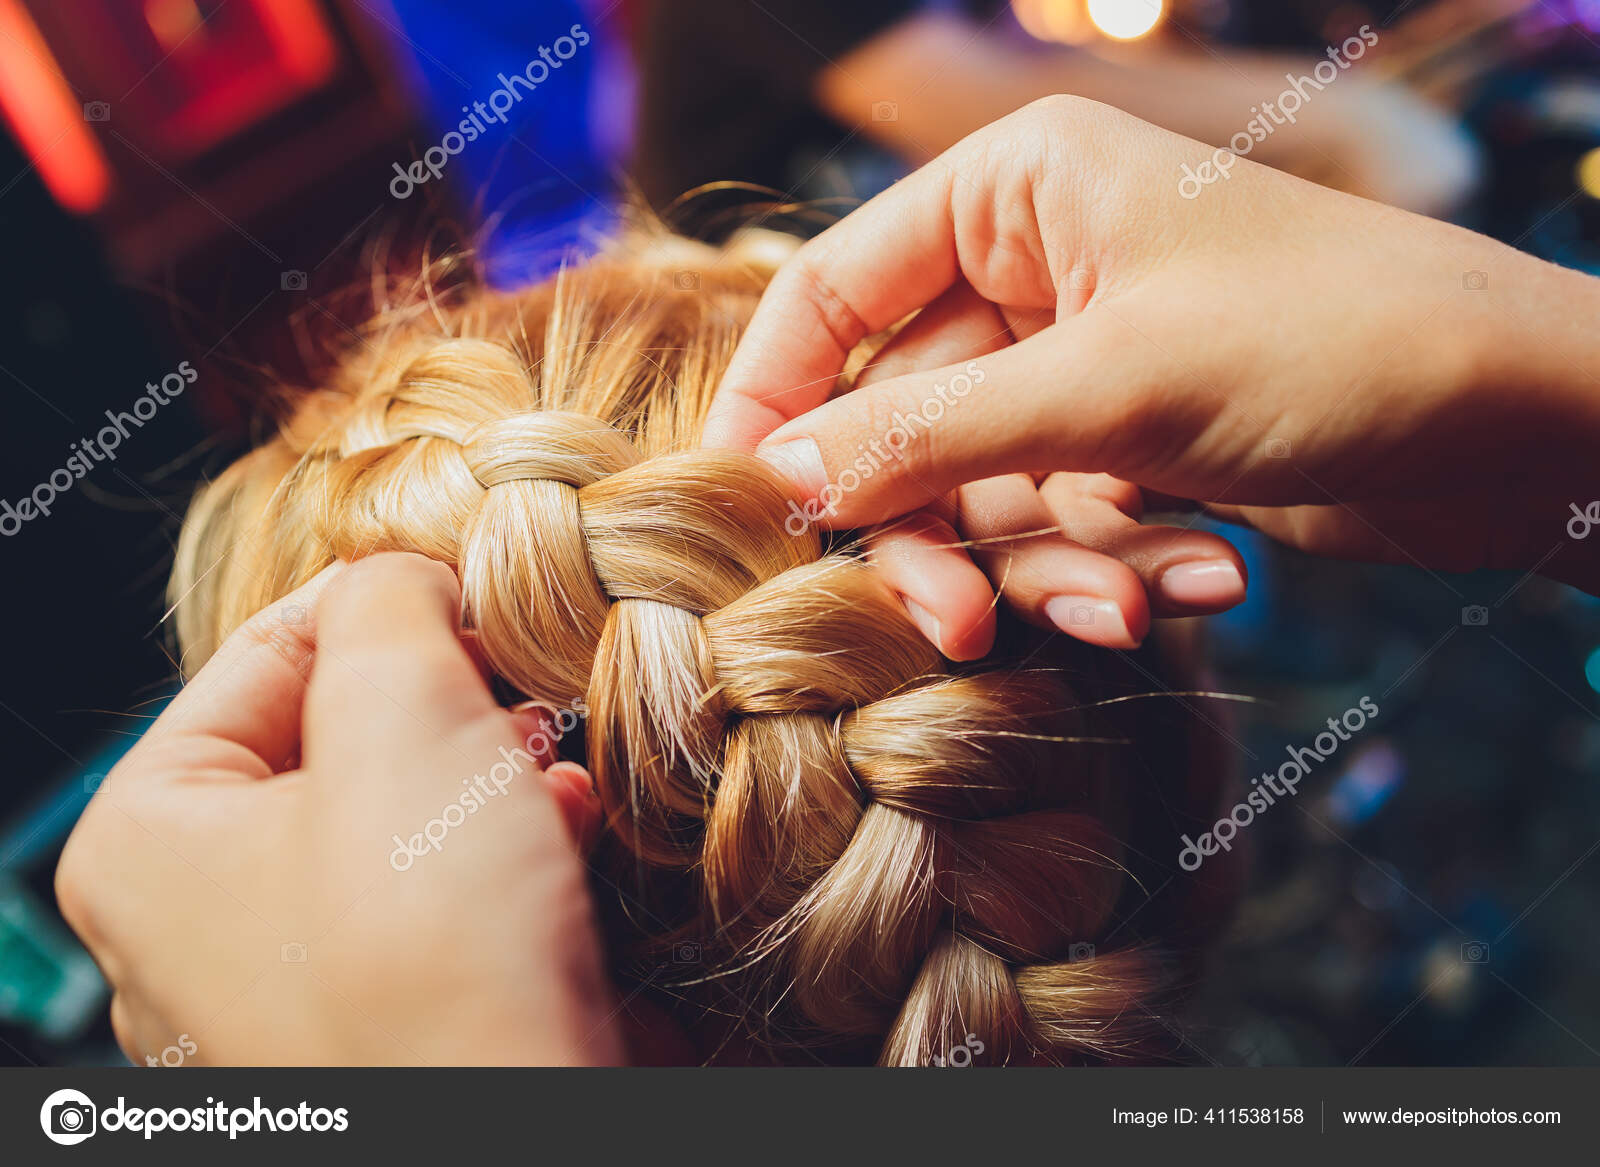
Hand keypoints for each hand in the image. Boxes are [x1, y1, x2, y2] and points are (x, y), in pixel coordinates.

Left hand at [56, 554, 622, 1065]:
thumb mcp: (405, 718)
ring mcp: (281, 989)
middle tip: (521, 683)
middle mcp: (190, 926)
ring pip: (390, 817)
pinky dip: (496, 855)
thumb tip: (406, 578)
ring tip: (551, 762)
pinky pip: (427, 900)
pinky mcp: (376, 1025)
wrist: (516, 1144)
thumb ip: (390, 605)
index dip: (386, 604)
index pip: (264, 654)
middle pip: (330, 738)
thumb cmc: (430, 955)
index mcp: (148, 841)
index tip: (478, 593)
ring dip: (482, 775)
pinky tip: (561, 837)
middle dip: (444, 701)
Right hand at [705, 97, 1599, 653]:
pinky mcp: (1133, 442)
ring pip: (983, 489)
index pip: (832, 292)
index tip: (736, 510)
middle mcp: (1036, 267)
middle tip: (951, 622)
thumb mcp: (1108, 389)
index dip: (771, 402)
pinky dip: (1115, 566)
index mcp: (1014, 191)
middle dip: (932, 529)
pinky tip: (1203, 579)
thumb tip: (778, 480)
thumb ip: (925, 436)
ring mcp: (1084, 361)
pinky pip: (1064, 521)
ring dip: (1043, 567)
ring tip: (1127, 608)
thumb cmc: (1327, 343)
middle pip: (902, 417)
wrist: (1523, 418)